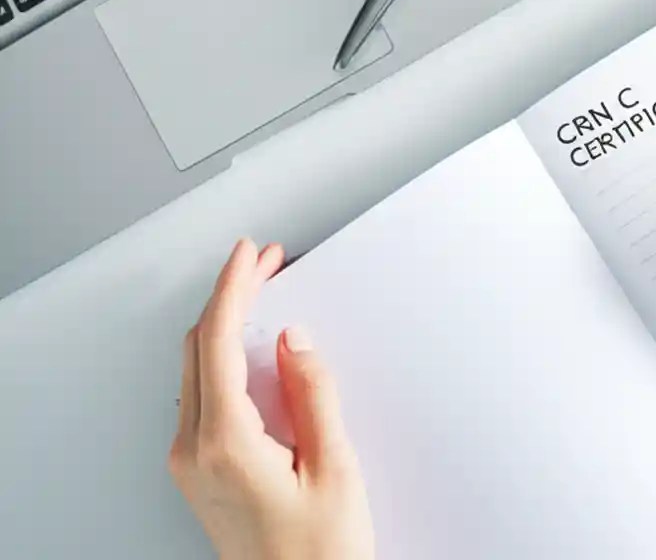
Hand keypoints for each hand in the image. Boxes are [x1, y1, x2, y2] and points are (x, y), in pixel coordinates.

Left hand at [169, 239, 373, 559]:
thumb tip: (296, 341)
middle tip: (265, 264)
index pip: (216, 341)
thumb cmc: (319, 555)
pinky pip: (203, 395)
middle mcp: (195, 451)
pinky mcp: (201, 471)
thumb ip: (314, 395)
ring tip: (264, 297)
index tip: (250, 254)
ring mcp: (192, 463)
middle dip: (230, 296)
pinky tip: (253, 350)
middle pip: (198, 347)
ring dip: (225, 326)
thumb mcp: (335, 467)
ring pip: (196, 368)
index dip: (234, 287)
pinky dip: (223, 359)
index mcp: (226, 444)